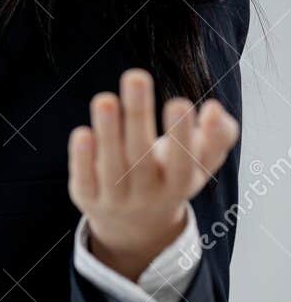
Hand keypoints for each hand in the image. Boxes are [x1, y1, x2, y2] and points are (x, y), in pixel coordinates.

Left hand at [67, 69, 239, 280]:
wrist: (137, 226)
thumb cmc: (172, 177)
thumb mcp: (201, 163)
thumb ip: (218, 135)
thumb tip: (213, 109)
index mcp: (180, 183)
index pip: (183, 161)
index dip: (182, 134)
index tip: (180, 101)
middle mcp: (148, 194)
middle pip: (141, 156)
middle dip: (138, 116)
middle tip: (136, 76)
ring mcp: (116, 198)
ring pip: (112, 165)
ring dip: (108, 131)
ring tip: (105, 99)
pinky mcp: (88, 198)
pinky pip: (85, 179)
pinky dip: (83, 159)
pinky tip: (83, 132)